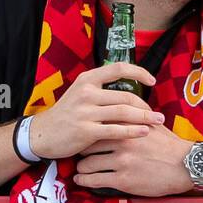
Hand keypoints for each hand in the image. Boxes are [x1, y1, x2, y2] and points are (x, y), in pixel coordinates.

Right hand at [28, 62, 164, 160]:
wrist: (43, 134)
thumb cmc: (66, 115)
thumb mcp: (79, 94)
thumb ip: (101, 90)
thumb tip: (128, 91)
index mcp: (86, 80)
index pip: (118, 68)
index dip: (139, 72)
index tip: (152, 80)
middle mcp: (86, 92)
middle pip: (126, 96)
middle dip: (146, 106)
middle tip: (159, 114)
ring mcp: (85, 112)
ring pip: (124, 112)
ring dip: (145, 118)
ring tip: (158, 122)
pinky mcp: (86, 131)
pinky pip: (116, 130)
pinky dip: (133, 131)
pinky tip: (144, 133)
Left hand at [72, 124, 194, 196]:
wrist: (186, 166)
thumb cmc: (168, 145)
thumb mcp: (150, 124)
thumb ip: (131, 116)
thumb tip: (117, 107)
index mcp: (126, 125)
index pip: (96, 124)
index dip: (86, 131)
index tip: (80, 135)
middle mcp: (122, 141)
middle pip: (87, 144)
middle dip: (80, 151)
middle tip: (77, 154)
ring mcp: (122, 161)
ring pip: (87, 164)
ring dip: (81, 168)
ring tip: (80, 170)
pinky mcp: (123, 180)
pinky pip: (94, 180)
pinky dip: (84, 181)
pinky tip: (81, 180)